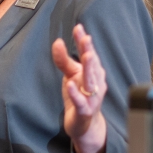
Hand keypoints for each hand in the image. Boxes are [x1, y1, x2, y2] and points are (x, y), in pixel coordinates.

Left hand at [51, 24, 107, 152]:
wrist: (85, 125)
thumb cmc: (79, 96)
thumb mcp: (70, 76)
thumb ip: (64, 60)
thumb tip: (57, 42)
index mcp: (92, 73)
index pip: (88, 54)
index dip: (84, 41)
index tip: (78, 27)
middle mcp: (95, 83)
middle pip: (93, 65)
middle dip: (89, 51)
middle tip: (86, 38)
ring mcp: (92, 97)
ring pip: (91, 82)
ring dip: (90, 69)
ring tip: (87, 56)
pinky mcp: (85, 110)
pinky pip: (81, 101)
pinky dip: (76, 93)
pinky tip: (70, 84)